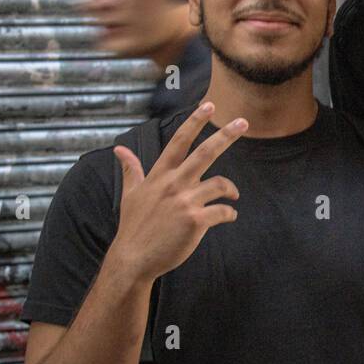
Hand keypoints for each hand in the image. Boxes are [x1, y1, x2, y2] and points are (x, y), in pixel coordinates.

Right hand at [108, 101, 245, 281]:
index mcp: (160, 175)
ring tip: (233, 196)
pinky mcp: (195, 221)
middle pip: (204, 152)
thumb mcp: (130, 194)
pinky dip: (229, 213)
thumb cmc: (134, 227)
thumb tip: (120, 149)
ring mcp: (185, 202)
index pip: (179, 141)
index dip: (195, 121)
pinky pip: (223, 211)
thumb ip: (131, 169)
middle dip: (225, 135)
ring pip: (220, 183)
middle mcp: (173, 184)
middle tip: (243, 122)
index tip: (209, 104)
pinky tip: (228, 216)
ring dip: (231, 189)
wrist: (133, 259)